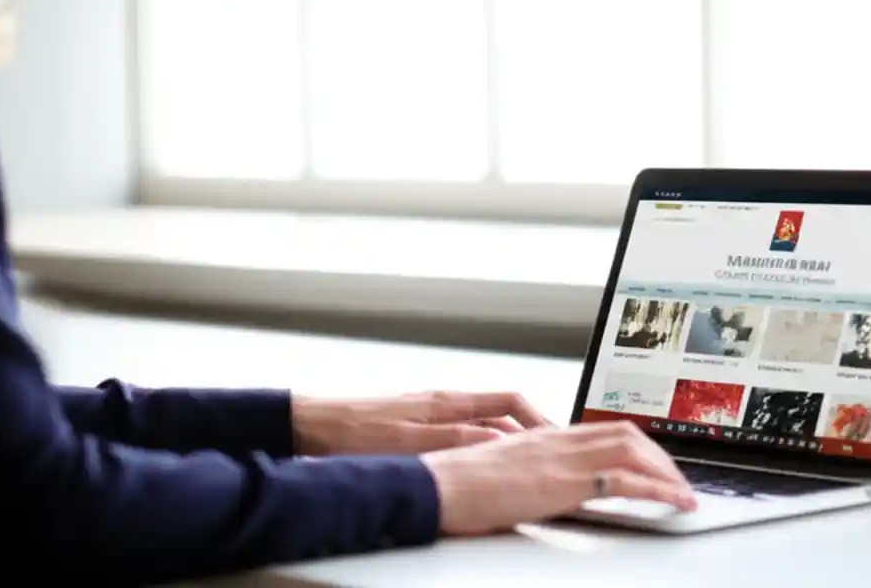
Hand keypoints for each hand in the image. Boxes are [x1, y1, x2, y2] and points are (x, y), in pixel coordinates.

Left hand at [292, 391, 552, 455]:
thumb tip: (502, 445)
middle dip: (529, 434)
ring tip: (523, 466)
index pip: (510, 400)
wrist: (312, 426)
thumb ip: (457, 442)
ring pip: (483, 428)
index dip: (539, 417)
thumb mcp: (411, 443)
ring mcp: (431, 416)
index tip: (558, 437)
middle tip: (549, 457)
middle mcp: (444, 405)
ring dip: (506, 444)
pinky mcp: (417, 430)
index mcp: (448, 402)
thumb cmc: (354, 432)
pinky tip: (478, 471)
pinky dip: (481, 452)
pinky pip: (463, 437)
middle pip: (502, 416)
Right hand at [421, 421, 696, 534]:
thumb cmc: (455, 485)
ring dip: (666, 471)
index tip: (651, 462)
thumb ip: (526, 473)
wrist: (437, 486)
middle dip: (657, 456)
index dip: (635, 443)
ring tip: (683, 494)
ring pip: (633, 450)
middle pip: (625, 433)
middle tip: (675, 480)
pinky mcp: (567, 483)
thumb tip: (537, 488)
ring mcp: (564, 458)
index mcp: (543, 437)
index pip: (601, 429)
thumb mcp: (499, 472)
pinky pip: (627, 481)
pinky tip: (675, 502)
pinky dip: (660, 490)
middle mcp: (558, 440)